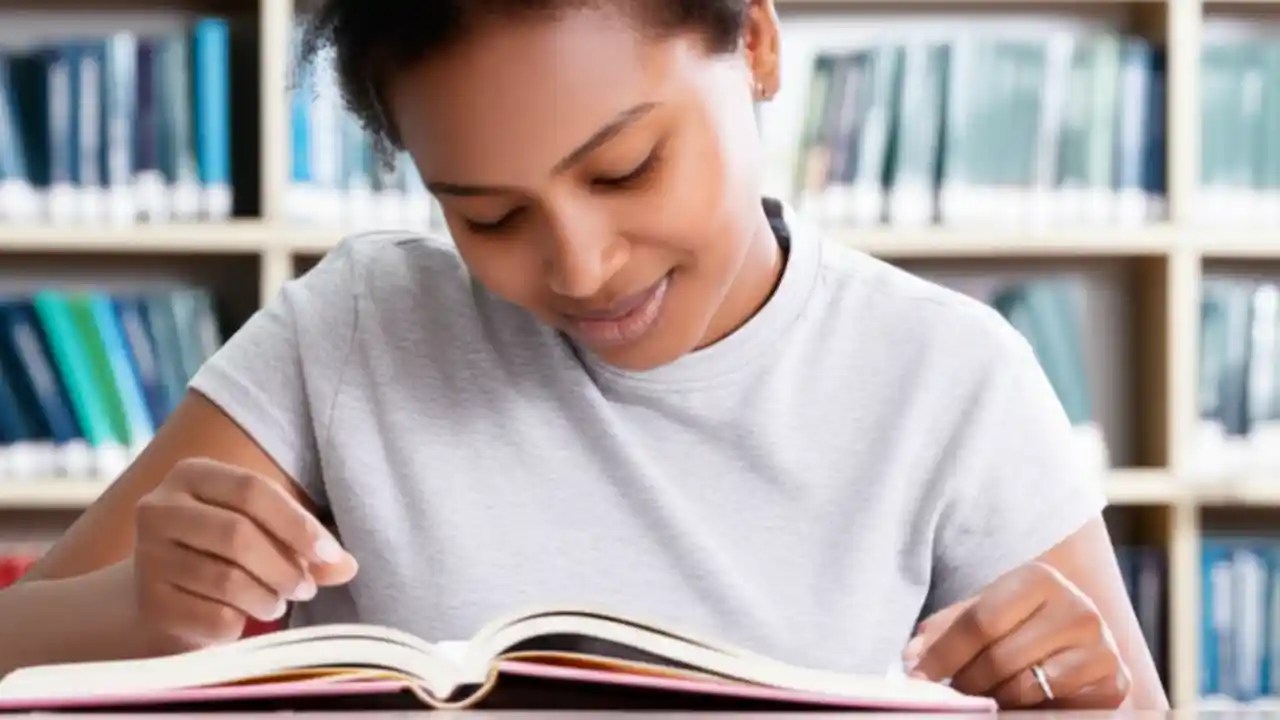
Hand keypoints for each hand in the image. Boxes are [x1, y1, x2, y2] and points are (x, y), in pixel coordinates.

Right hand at [131, 458, 357, 651]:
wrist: (161, 597)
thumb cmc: (225, 553)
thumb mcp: (266, 533)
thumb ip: (308, 545)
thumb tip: (347, 565)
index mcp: (192, 475)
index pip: (252, 490)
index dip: (298, 523)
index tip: (330, 554)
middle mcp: (158, 508)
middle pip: (237, 535)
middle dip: (285, 567)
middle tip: (307, 588)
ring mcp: (147, 557)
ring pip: (227, 580)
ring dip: (268, 598)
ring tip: (277, 603)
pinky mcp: (149, 604)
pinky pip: (213, 617)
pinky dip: (241, 623)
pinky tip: (242, 618)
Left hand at [903, 561, 1129, 708]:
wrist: (1077, 631)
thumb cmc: (1020, 618)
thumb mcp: (984, 609)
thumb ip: (947, 629)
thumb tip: (911, 658)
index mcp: (1039, 578)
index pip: (981, 621)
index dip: (944, 653)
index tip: (917, 675)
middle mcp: (1078, 609)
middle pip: (1000, 658)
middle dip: (964, 680)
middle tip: (949, 690)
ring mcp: (1101, 648)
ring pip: (1025, 688)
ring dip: (992, 697)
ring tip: (980, 693)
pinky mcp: (1114, 684)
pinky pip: (1054, 708)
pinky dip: (1025, 709)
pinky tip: (1015, 701)